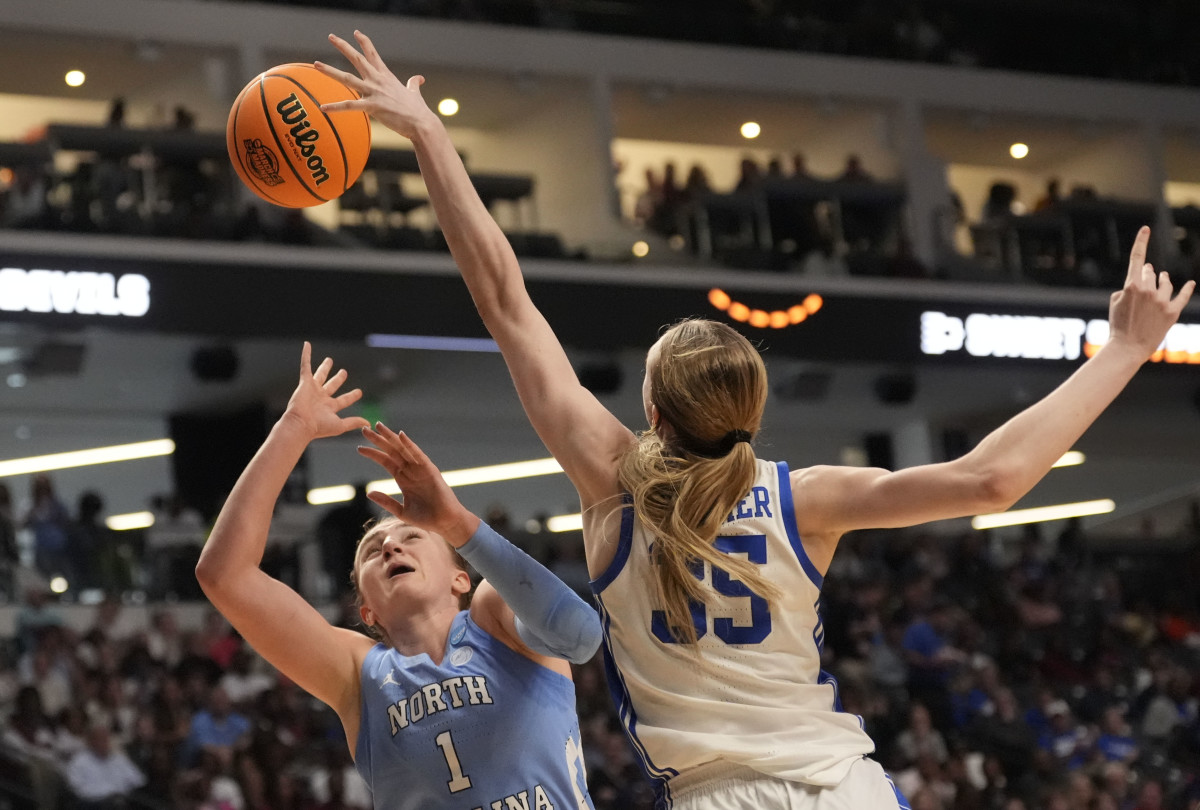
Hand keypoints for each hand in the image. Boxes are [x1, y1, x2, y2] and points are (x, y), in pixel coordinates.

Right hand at [282, 342, 369, 439]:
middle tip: (344, 372)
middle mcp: (321, 398)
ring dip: (324, 367)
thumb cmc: (319, 427)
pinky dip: (306, 355)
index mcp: (329, 408)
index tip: (359, 392)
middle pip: (331, 385)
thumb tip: (368, 423)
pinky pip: (305, 365)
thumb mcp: (340, 425)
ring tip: (329, 360)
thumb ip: (353, 422)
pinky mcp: (304, 382)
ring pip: (320, 375)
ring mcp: (312, 389)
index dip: (352, 396)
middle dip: (338, 379)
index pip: (344, 400)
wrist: (301, 424)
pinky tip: (307, 345)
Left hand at [315, 30, 437, 140]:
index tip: (356, 32)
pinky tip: (323, 107)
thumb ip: (413, 83)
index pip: (373, 54)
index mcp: (386, 76)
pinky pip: (349, 106)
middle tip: (331, 36)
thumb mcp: (415, 92)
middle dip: (344, 46)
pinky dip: (335, 107)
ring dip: (330, 71)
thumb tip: (419, 78)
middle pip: (357, 59)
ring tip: (316, 64)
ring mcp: (374, 92)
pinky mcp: (372, 107)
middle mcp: (378, 80)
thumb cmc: (418, 110)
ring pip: (347, 78)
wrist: (421, 123)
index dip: (364, 42)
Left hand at [357, 422, 477, 544]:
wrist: (445, 523)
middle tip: (364, 429)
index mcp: (403, 479)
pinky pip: (418, 455)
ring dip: (391, 437)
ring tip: (378, 426)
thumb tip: (369, 493)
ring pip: (403, 449)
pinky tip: (401, 436)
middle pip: (392, 451)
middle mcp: (411, 470)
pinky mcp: (430, 470)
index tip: (359, 448)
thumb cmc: (426, 518)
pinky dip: (410, 445)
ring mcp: (421, 469)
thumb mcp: (401, 511)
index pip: (386, 461)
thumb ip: (386, 501)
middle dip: (379, 440)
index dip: (373, 454)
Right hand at [1107, 227, 1194, 358]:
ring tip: (1162, 276)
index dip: (1141, 241)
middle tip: (1148, 270)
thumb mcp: (1115, 303)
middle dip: (1147, 272)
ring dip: (1162, 279)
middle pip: (1149, 274)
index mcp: (1131, 286)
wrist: (1127, 348)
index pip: (1137, 258)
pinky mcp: (1172, 312)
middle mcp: (1148, 290)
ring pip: (1164, 284)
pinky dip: (1186, 289)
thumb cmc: (1117, 326)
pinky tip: (1189, 283)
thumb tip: (1138, 282)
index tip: (1145, 229)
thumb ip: (1126, 289)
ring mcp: (1161, 301)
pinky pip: (1181, 297)